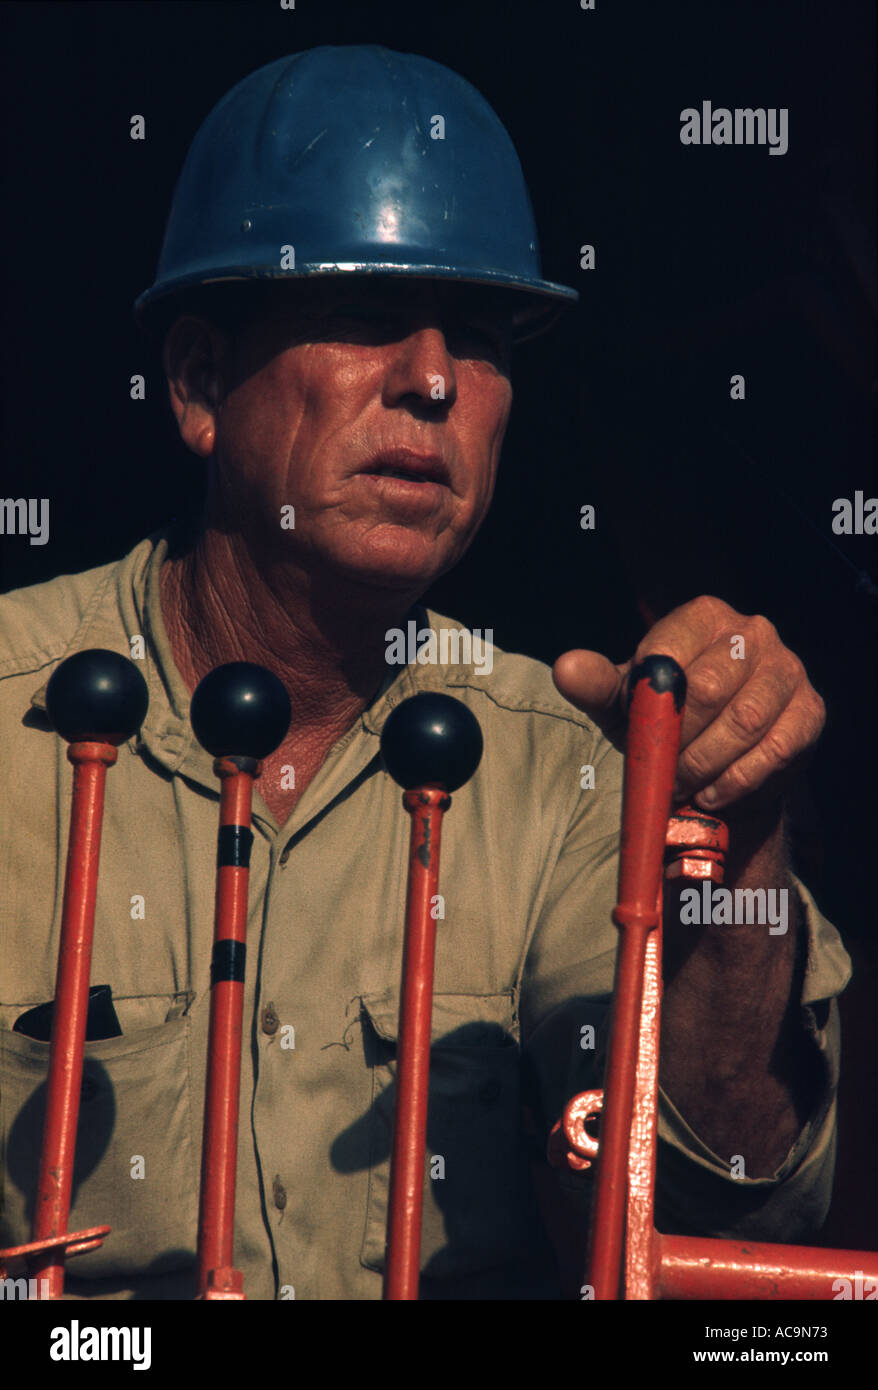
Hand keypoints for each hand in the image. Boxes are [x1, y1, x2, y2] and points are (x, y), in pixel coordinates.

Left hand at [552, 596, 824, 813]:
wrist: (716, 772)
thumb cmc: (666, 723)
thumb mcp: (626, 704)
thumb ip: (596, 684)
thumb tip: (566, 668)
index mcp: (703, 616)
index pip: (670, 651)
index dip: (650, 701)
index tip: (639, 730)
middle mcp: (752, 632)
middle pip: (711, 686)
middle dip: (679, 738)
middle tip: (663, 768)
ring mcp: (787, 669)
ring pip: (743, 722)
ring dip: (706, 763)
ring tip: (684, 783)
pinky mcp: (810, 711)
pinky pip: (774, 750)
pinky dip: (736, 780)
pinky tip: (713, 792)